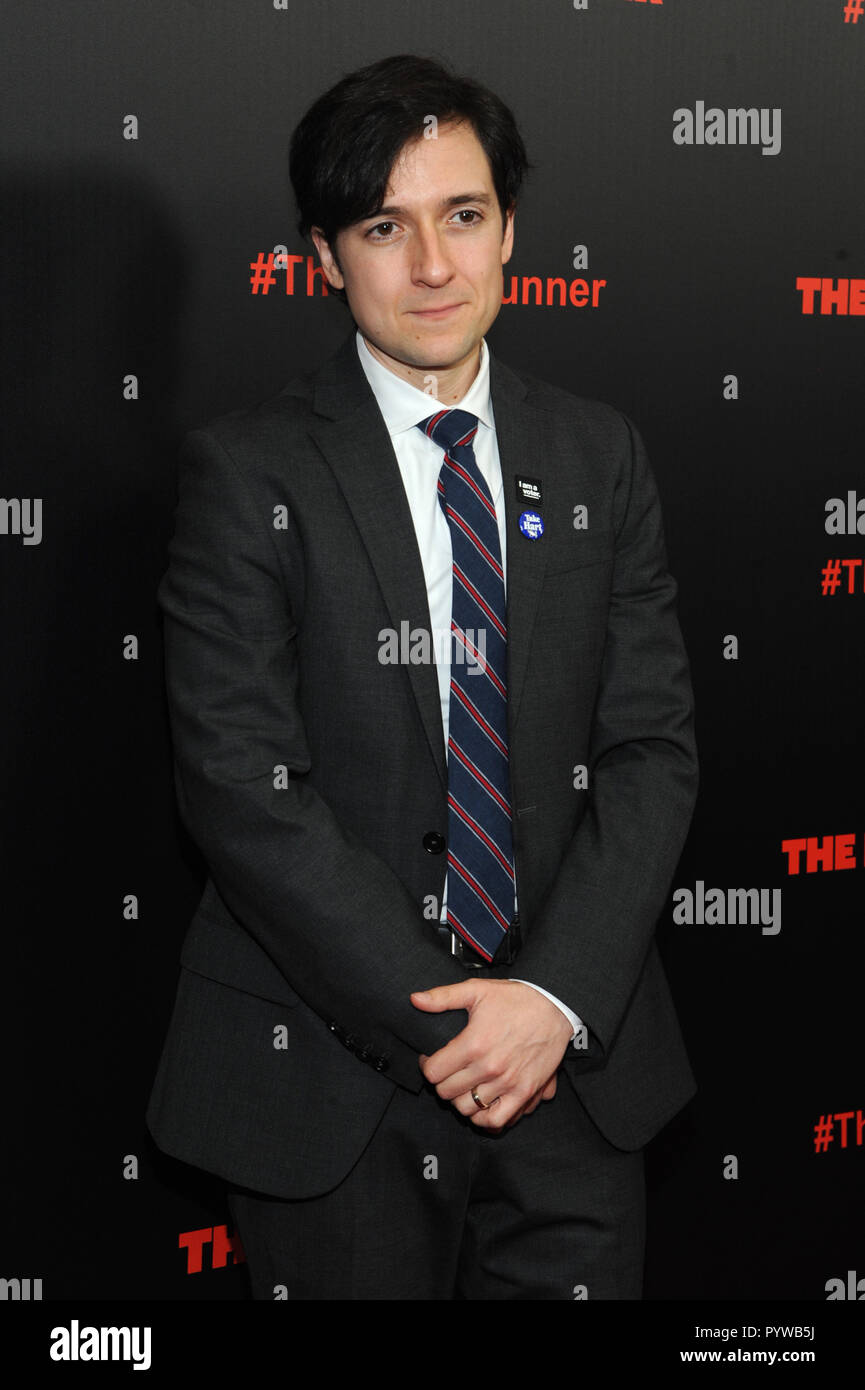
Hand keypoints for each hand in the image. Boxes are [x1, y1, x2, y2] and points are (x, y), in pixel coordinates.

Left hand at [412, 979, 571, 1129]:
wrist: (554, 1006)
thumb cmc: (516, 998)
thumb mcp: (477, 989)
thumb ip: (442, 997)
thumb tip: (415, 1000)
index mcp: (473, 1043)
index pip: (434, 1072)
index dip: (427, 1065)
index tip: (432, 1060)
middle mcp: (489, 1067)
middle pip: (447, 1093)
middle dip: (442, 1082)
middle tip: (447, 1072)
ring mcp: (507, 1083)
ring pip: (467, 1109)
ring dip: (460, 1099)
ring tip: (463, 1086)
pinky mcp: (524, 1092)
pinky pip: (497, 1120)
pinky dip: (483, 1118)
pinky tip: (480, 1105)